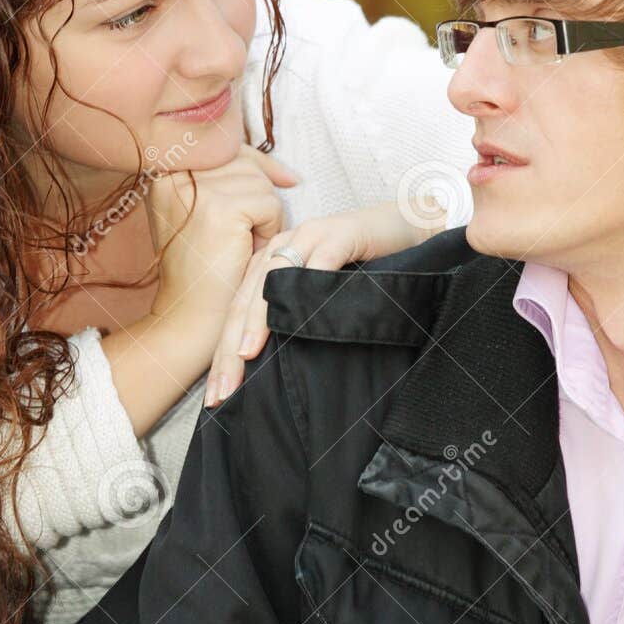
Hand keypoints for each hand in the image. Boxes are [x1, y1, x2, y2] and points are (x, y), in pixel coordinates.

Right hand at [147, 143, 300, 365]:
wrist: (189, 316)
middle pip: (244, 161)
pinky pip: (267, 204)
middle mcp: (173, 174)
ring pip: (259, 183)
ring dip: (264, 216)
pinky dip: (269, 230)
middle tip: (248, 234)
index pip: (224, 147)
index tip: (286, 180)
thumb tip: (288, 173)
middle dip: (259, 196)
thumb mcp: (208, 216)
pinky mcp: (219, 208)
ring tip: (243, 245)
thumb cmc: (203, 271)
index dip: (258, 165)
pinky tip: (249, 251)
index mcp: (165, 172)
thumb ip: (230, 185)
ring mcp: (195, 190)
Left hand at [204, 199, 445, 406]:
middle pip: (245, 300)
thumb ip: (295, 320)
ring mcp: (309, 237)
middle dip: (229, 348)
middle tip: (220, 391)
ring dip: (257, 319)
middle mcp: (281, 247)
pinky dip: (308, 288)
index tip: (215, 397)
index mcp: (269, 263)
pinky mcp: (340, 233)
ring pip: (272, 280)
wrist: (407, 226)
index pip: (237, 312)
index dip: (223, 354)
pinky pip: (319, 261)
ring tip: (246, 354)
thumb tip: (270, 372)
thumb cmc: (364, 268)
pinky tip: (299, 319)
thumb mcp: (319, 296)